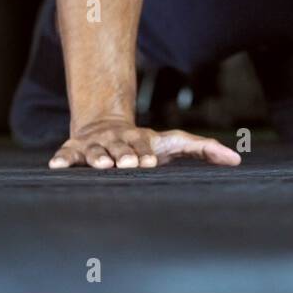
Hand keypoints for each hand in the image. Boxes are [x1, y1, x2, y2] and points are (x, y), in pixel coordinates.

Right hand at [48, 120, 241, 168]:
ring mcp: (96, 145)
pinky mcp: (75, 150)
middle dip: (124, 155)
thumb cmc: (149, 143)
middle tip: (126, 164)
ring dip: (97, 157)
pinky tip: (56, 166)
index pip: (145, 147)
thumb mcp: (177, 143)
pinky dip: (62, 159)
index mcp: (142, 141)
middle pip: (121, 148)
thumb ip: (205, 149)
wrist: (107, 126)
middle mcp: (118, 141)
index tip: (151, 162)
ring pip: (95, 151)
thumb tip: (237, 159)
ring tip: (101, 165)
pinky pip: (68, 154)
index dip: (147, 154)